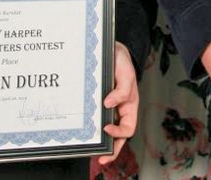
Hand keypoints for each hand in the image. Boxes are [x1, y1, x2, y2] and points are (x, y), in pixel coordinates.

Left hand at [98, 42, 138, 164]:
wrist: (112, 51)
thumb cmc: (123, 63)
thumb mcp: (126, 75)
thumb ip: (122, 90)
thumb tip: (109, 104)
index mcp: (130, 107)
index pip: (128, 128)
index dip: (119, 133)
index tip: (106, 128)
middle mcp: (119, 111)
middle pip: (117, 136)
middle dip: (111, 149)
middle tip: (100, 158)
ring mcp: (107, 109)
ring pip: (104, 130)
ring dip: (98, 141)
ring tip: (89, 149)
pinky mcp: (96, 104)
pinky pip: (94, 118)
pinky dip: (89, 126)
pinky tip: (81, 130)